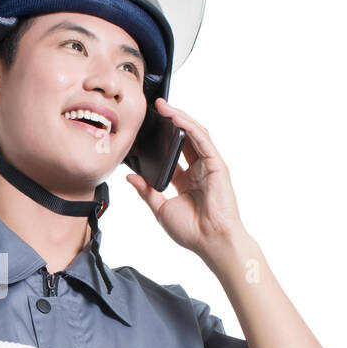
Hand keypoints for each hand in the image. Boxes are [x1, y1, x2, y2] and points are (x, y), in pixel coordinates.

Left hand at [125, 97, 246, 258]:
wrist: (210, 241)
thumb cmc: (191, 231)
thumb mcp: (160, 208)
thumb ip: (146, 190)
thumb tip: (130, 177)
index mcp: (186, 181)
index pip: (172, 154)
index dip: (161, 140)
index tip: (145, 128)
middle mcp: (198, 171)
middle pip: (184, 139)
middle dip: (170, 121)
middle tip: (155, 108)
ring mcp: (208, 167)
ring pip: (194, 134)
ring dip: (179, 118)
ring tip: (163, 106)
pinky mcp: (216, 165)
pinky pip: (202, 140)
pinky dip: (189, 126)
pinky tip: (177, 117)